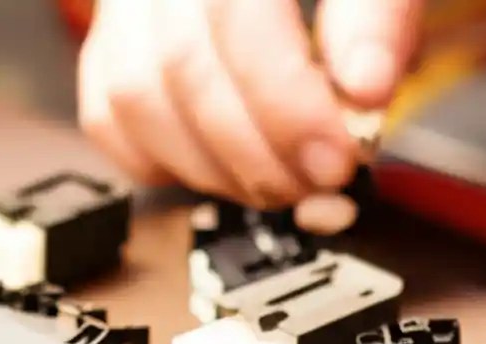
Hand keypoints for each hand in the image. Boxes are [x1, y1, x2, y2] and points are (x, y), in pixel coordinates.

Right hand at [77, 0, 422, 207]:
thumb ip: (378, 20)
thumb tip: (366, 89)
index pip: (238, 15)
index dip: (286, 101)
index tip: (337, 157)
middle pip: (183, 65)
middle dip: (257, 151)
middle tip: (318, 183)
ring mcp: (124, 7)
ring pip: (136, 98)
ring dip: (214, 167)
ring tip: (279, 181)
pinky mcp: (107, 46)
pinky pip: (109, 120)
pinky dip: (166, 164)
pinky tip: (224, 168)